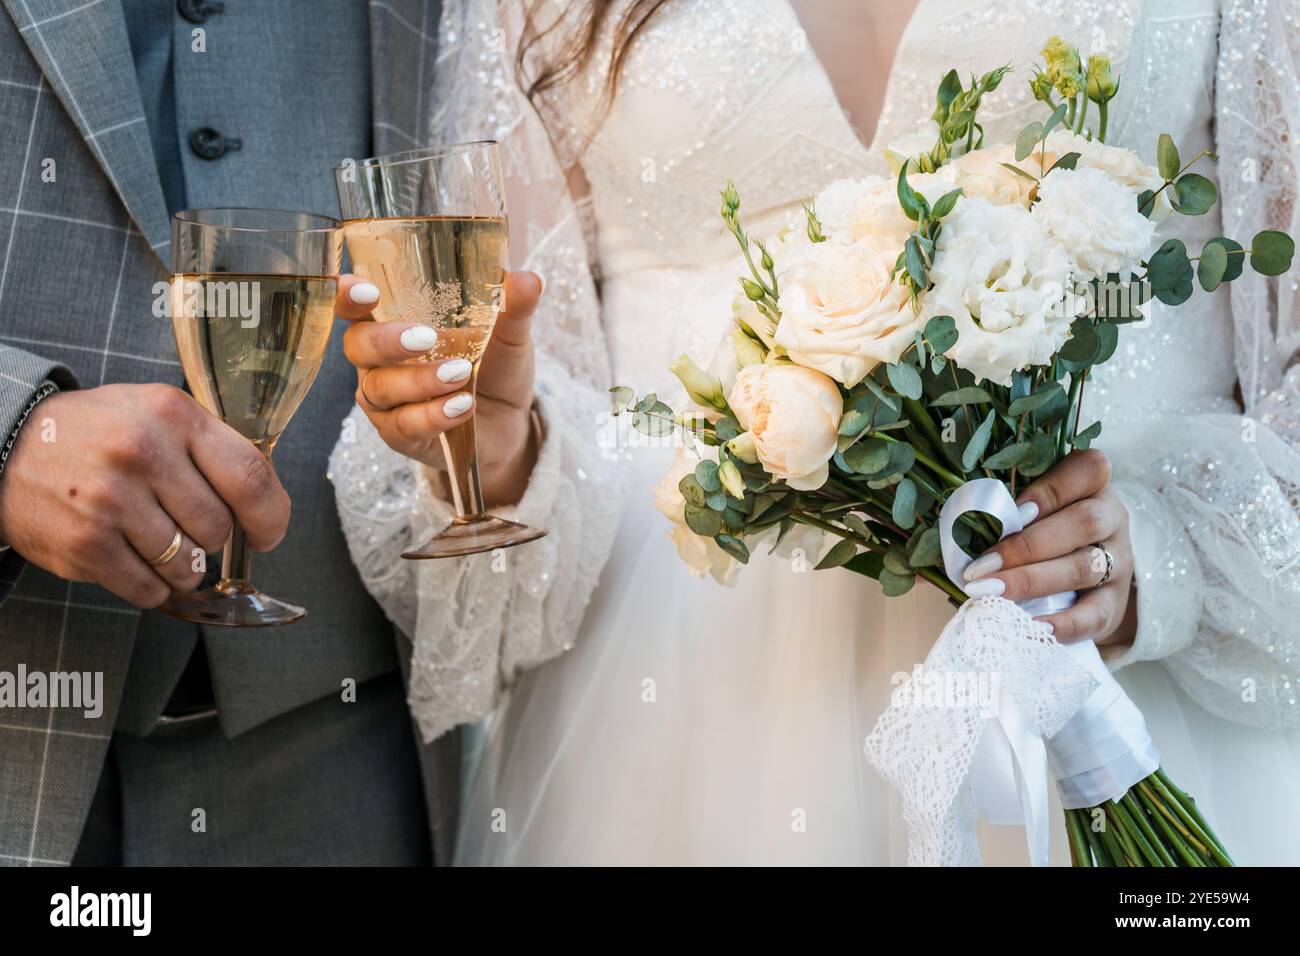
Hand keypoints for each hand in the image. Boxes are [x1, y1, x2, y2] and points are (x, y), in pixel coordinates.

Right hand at [0, 384, 290, 607]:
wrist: (6, 447)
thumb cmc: (98, 434)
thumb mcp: (156, 413)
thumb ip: (210, 447)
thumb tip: (265, 504)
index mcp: (173, 415)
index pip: (250, 476)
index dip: (271, 516)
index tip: (268, 534)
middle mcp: (142, 453)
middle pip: (219, 527)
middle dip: (213, 539)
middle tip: (186, 526)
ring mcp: (110, 500)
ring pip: (188, 565)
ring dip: (183, 568)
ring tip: (158, 544)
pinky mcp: (84, 544)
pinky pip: (148, 589)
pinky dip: (152, 587)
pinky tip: (135, 562)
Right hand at [337, 271, 543, 507]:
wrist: (510, 424)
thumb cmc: (495, 368)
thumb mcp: (510, 334)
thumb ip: (515, 306)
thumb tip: (528, 279)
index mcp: (394, 323)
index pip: (355, 305)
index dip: (348, 296)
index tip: (366, 290)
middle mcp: (379, 361)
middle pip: (358, 345)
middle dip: (386, 340)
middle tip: (426, 338)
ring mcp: (387, 400)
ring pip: (381, 388)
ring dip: (420, 380)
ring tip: (461, 373)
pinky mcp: (401, 435)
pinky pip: (403, 426)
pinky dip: (432, 415)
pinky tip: (462, 406)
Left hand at [962, 449, 1136, 647]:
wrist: (1088, 583)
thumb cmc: (1043, 537)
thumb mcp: (1025, 518)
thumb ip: (984, 521)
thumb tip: (917, 551)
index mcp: (1090, 485)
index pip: (1088, 469)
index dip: (1052, 488)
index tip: (1013, 510)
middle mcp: (1111, 518)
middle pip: (1084, 522)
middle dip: (1028, 545)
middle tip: (982, 565)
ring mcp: (1119, 562)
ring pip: (1086, 566)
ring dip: (1033, 580)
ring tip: (990, 593)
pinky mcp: (1115, 605)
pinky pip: (1095, 614)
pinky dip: (1062, 623)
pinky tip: (1029, 626)